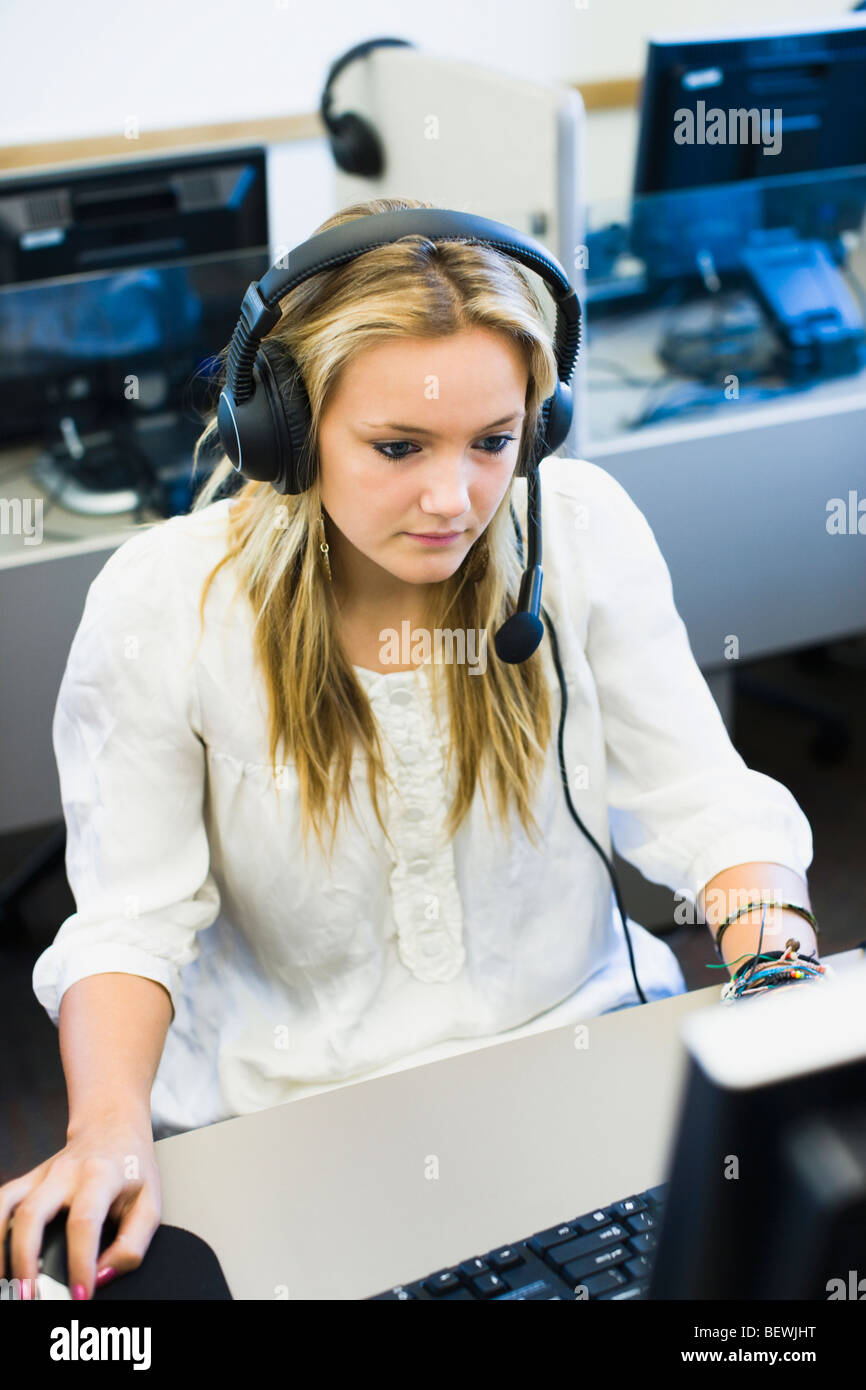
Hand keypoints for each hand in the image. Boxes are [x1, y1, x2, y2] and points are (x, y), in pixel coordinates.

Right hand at [0, 1117, 160, 1299]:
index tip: (80, 1295)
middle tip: (29, 1296)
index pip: (84, 1221)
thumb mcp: (150, 1203)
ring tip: (4, 1283)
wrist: (113, 1127)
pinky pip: (1, 1201)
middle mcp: (66, 1172)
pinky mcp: (27, 1179)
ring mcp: (42, 1174)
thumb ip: (132, 1245)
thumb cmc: (132, 1169)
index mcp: (101, 1176)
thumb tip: (101, 1277)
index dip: (80, 1262)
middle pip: (33, 1213)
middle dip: (26, 1259)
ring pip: (6, 1205)